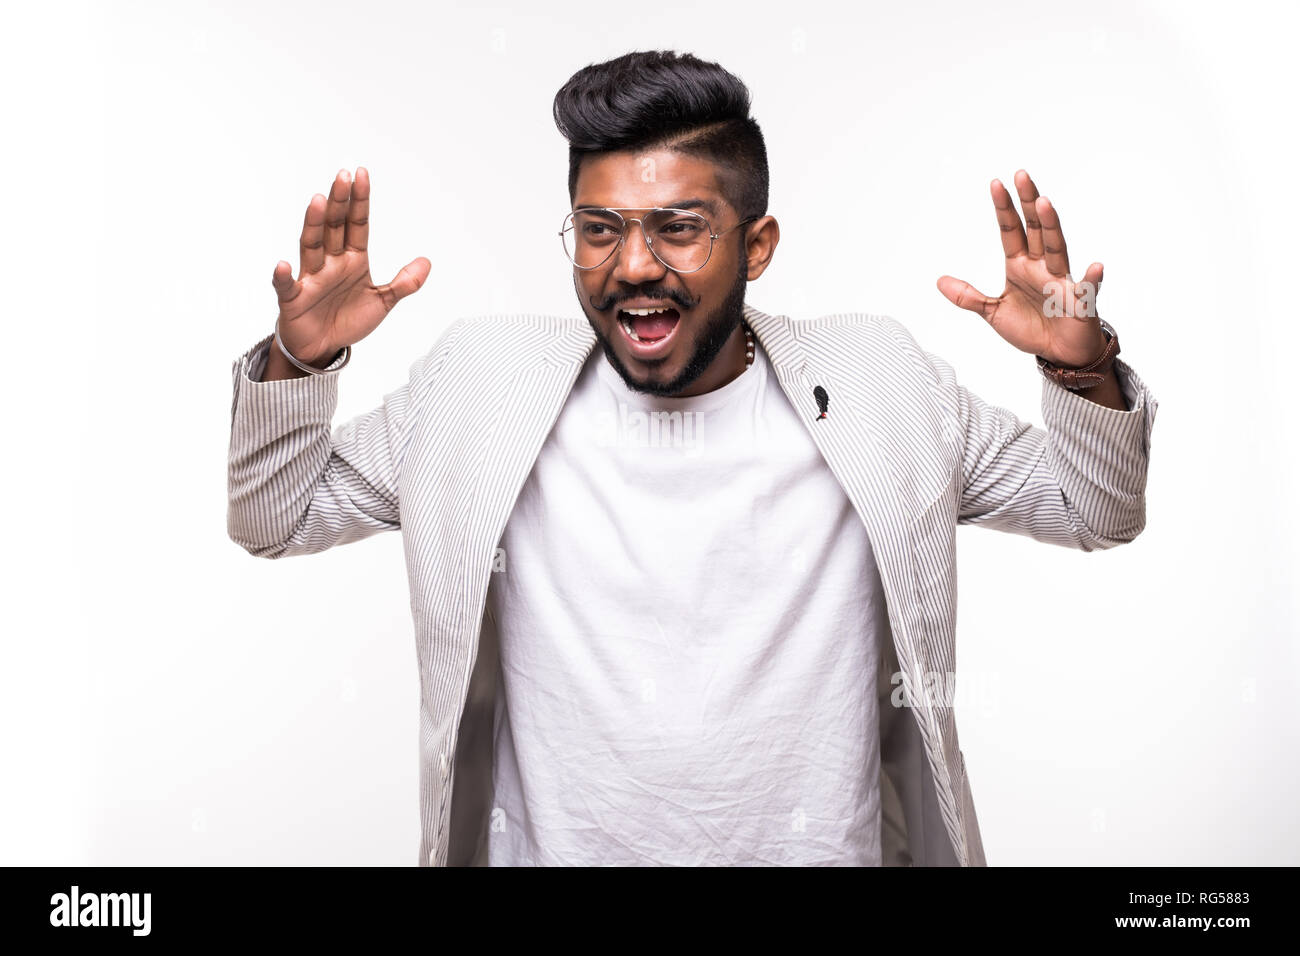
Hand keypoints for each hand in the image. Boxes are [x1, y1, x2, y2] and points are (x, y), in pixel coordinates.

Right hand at [271, 167, 430, 366]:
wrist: (322, 347)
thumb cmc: (347, 319)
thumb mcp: (382, 302)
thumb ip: (404, 283)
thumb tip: (426, 262)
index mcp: (353, 260)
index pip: (357, 224)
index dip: (360, 201)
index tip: (360, 174)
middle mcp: (331, 263)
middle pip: (334, 227)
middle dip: (338, 202)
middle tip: (342, 175)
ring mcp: (311, 278)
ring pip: (311, 246)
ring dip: (313, 224)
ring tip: (317, 202)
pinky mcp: (294, 299)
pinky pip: (287, 286)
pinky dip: (284, 276)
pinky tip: (284, 264)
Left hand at [936, 169, 1108, 368]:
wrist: (1058, 353)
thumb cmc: (1032, 328)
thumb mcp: (993, 312)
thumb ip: (968, 297)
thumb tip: (939, 281)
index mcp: (1021, 266)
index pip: (1011, 231)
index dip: (1004, 208)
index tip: (996, 183)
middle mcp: (1042, 267)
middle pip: (1036, 229)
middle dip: (1028, 203)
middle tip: (1021, 175)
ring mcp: (1062, 282)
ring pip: (1058, 249)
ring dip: (1052, 226)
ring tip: (1045, 204)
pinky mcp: (1079, 304)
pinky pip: (1087, 290)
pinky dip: (1091, 280)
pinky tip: (1094, 267)